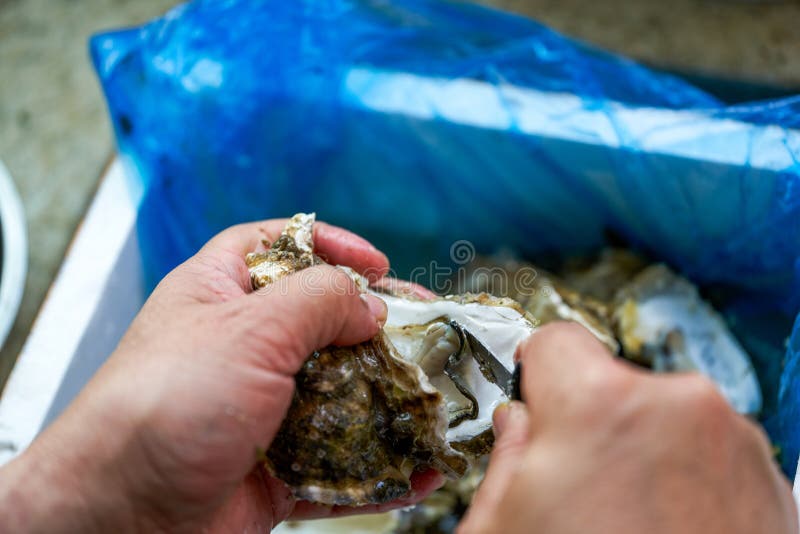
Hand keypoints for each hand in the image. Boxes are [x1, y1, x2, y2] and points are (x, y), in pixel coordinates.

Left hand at [0, 219, 441, 532]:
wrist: (117, 515)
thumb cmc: (165, 403)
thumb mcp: (249, 329)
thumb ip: (319, 303)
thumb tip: (369, 305)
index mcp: (220, 294)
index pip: (279, 245)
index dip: (330, 244)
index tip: (379, 263)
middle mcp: (240, 348)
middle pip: (322, 325)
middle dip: (376, 331)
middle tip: (426, 333)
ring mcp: (259, 410)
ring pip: (336, 397)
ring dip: (387, 404)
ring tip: (436, 404)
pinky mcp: (272, 468)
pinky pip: (336, 465)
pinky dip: (376, 471)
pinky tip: (417, 473)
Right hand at [459, 322, 797, 533]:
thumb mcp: (501, 533)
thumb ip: (506, 459)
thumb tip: (516, 425)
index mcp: (604, 408)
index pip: (555, 341)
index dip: (533, 374)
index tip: (533, 405)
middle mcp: (683, 410)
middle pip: (612, 386)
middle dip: (590, 427)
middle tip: (576, 495)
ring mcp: (739, 448)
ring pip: (664, 420)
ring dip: (643, 456)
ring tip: (627, 528)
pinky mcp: (776, 487)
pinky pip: (709, 457)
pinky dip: (685, 485)